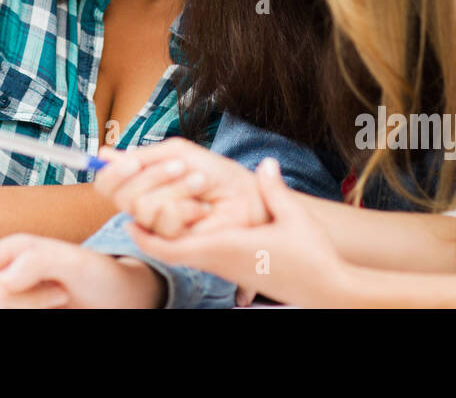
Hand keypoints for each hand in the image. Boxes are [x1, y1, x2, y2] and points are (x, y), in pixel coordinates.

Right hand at [0, 234, 165, 308]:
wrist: (122, 301)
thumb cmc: (102, 275)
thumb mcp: (75, 261)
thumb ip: (38, 260)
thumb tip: (2, 279)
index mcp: (16, 248)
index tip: (25, 286)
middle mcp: (12, 270)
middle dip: (21, 301)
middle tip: (57, 293)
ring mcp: (19, 293)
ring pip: (1, 309)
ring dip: (31, 309)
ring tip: (61, 298)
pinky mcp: (27, 308)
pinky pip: (16, 314)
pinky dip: (33, 314)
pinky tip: (57, 308)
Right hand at [95, 138, 268, 238]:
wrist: (247, 194)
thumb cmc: (216, 174)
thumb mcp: (176, 154)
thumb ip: (141, 157)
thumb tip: (103, 155)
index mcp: (141, 186)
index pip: (107, 185)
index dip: (113, 173)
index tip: (132, 161)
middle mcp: (145, 209)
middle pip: (122, 196)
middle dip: (154, 175)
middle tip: (180, 167)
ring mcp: (158, 230)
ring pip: (144, 207)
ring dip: (177, 188)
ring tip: (200, 185)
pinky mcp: (174, 245)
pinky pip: (164, 221)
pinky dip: (187, 207)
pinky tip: (203, 209)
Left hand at [127, 158, 354, 306]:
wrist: (327, 291)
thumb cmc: (311, 258)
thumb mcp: (294, 218)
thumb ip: (275, 190)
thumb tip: (266, 164)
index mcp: (226, 248)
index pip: (175, 247)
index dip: (148, 235)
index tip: (128, 220)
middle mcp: (220, 261)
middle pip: (171, 253)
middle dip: (149, 235)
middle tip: (132, 213)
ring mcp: (227, 269)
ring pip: (184, 256)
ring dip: (166, 238)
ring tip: (155, 212)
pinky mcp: (235, 271)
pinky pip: (199, 257)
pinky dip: (185, 242)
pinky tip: (190, 224)